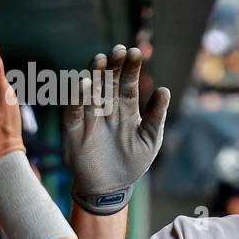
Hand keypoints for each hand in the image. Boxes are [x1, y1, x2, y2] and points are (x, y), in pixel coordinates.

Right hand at [63, 45, 169, 214]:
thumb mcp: (150, 139)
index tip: (135, 52)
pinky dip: (77, 98)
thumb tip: (164, 89)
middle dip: (113, 66)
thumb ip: (156, 115)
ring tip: (100, 60)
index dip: (130, 68)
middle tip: (119, 50)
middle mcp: (106, 108)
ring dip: (94, 75)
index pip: (127, 83)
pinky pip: (73, 111)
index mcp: (125, 108)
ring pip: (90, 91)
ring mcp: (89, 117)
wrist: (112, 188)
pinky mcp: (73, 130)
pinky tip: (83, 83)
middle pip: (108, 82)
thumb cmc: (133, 161)